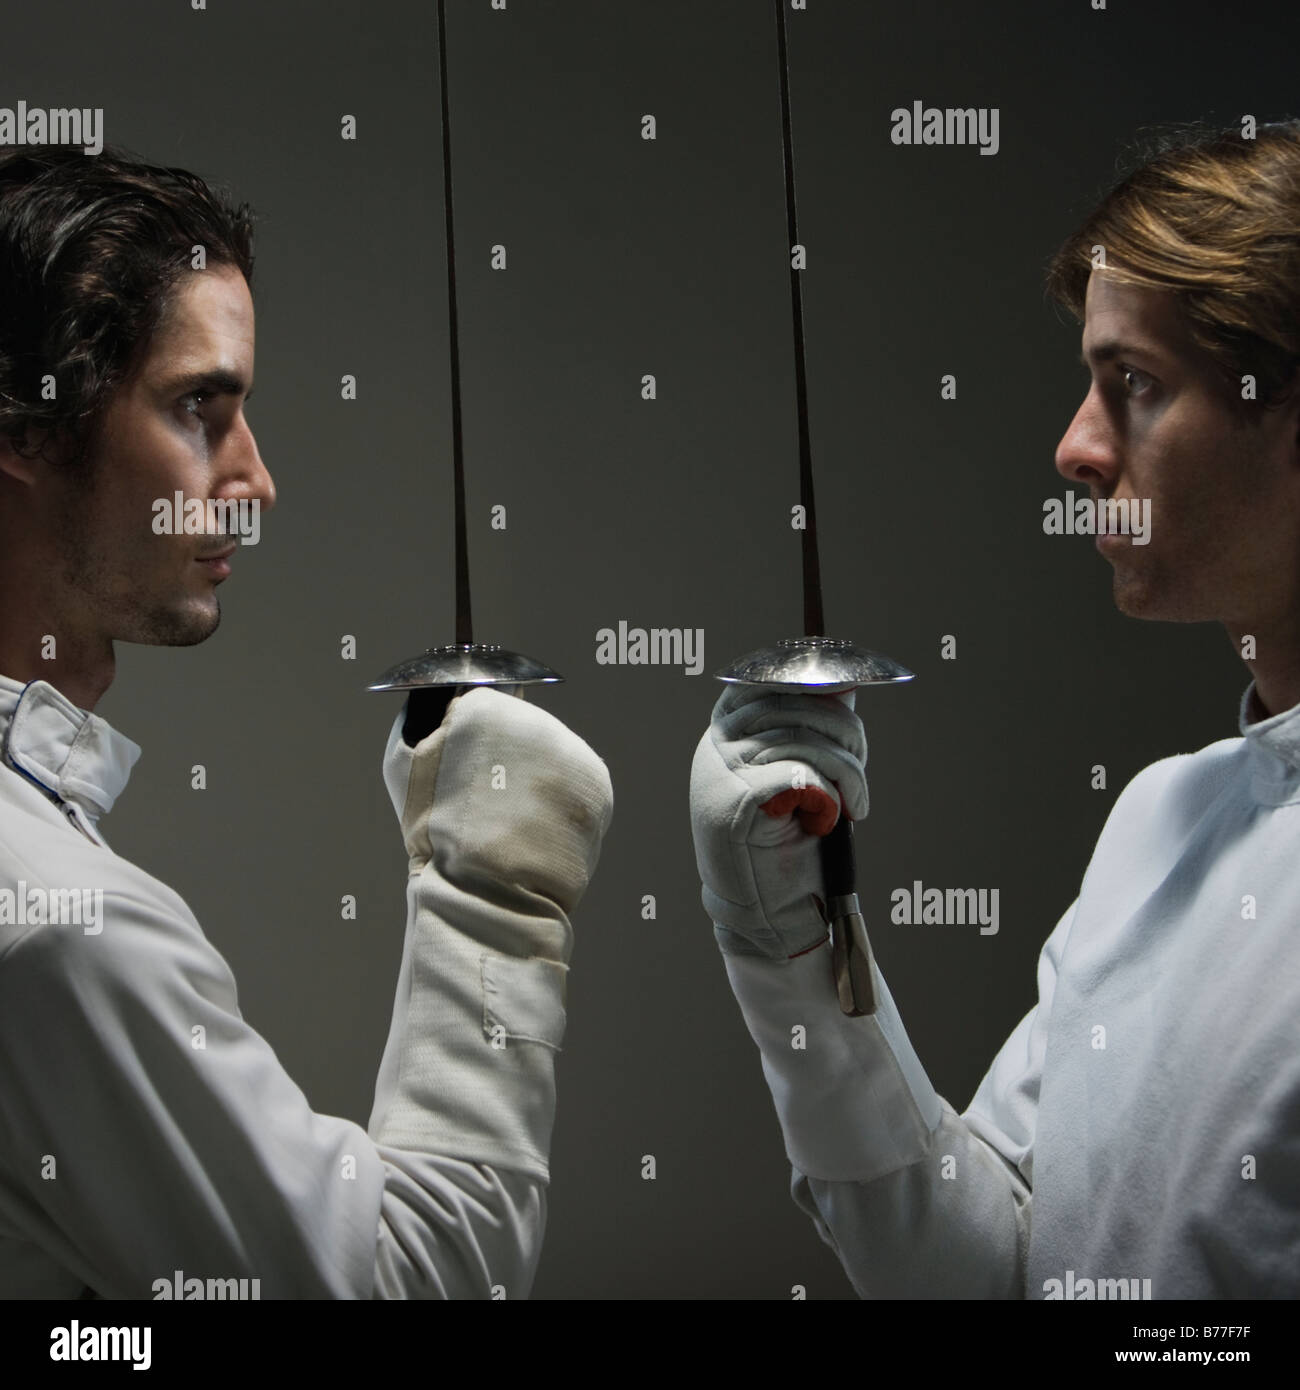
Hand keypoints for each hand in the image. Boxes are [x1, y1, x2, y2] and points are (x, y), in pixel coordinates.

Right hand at [383, 686, 613, 961]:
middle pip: (518, 728)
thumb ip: (424, 717)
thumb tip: (446, 700)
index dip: (466, 742)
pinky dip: (558, 800)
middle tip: (484, 800)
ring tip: (510, 818)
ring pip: (548, 754)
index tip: (460, 771)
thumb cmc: (434, 832)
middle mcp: (535, 720)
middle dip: (502, 757)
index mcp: (485, 708)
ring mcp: (571, 750)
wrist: (486, 890)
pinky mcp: (597, 781)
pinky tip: (536, 824)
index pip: (480, 706)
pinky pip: (573, 782)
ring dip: (533, 777)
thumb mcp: (401, 762)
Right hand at [689, 683, 866, 958]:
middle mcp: (715, 746)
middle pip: (795, 705)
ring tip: (851, 807)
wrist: (768, 915)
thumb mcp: (800, 775)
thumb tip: (845, 685)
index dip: (815, 688)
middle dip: (846, 736)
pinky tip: (823, 822)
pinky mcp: (735, 802)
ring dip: (846, 775)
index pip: (769, 681)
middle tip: (858, 780)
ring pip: (805, 742)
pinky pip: (803, 776)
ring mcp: (721, 772)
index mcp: (724, 733)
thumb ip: (813, 728)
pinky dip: (828, 799)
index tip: (847, 709)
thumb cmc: (787, 846)